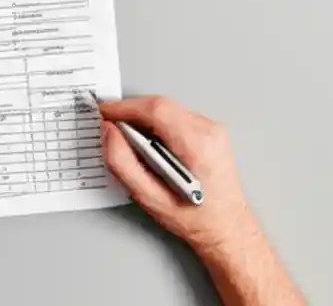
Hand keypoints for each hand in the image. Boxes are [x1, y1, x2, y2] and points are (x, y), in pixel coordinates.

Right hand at [99, 97, 261, 255]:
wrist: (227, 227)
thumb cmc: (196, 219)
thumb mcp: (150, 198)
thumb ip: (123, 163)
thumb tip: (109, 134)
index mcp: (197, 146)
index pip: (156, 110)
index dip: (125, 107)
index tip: (105, 113)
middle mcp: (209, 132)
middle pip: (161, 105)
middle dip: (132, 112)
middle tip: (111, 127)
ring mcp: (213, 129)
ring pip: (169, 108)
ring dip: (144, 118)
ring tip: (129, 138)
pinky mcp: (211, 132)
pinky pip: (177, 116)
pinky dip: (158, 124)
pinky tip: (149, 143)